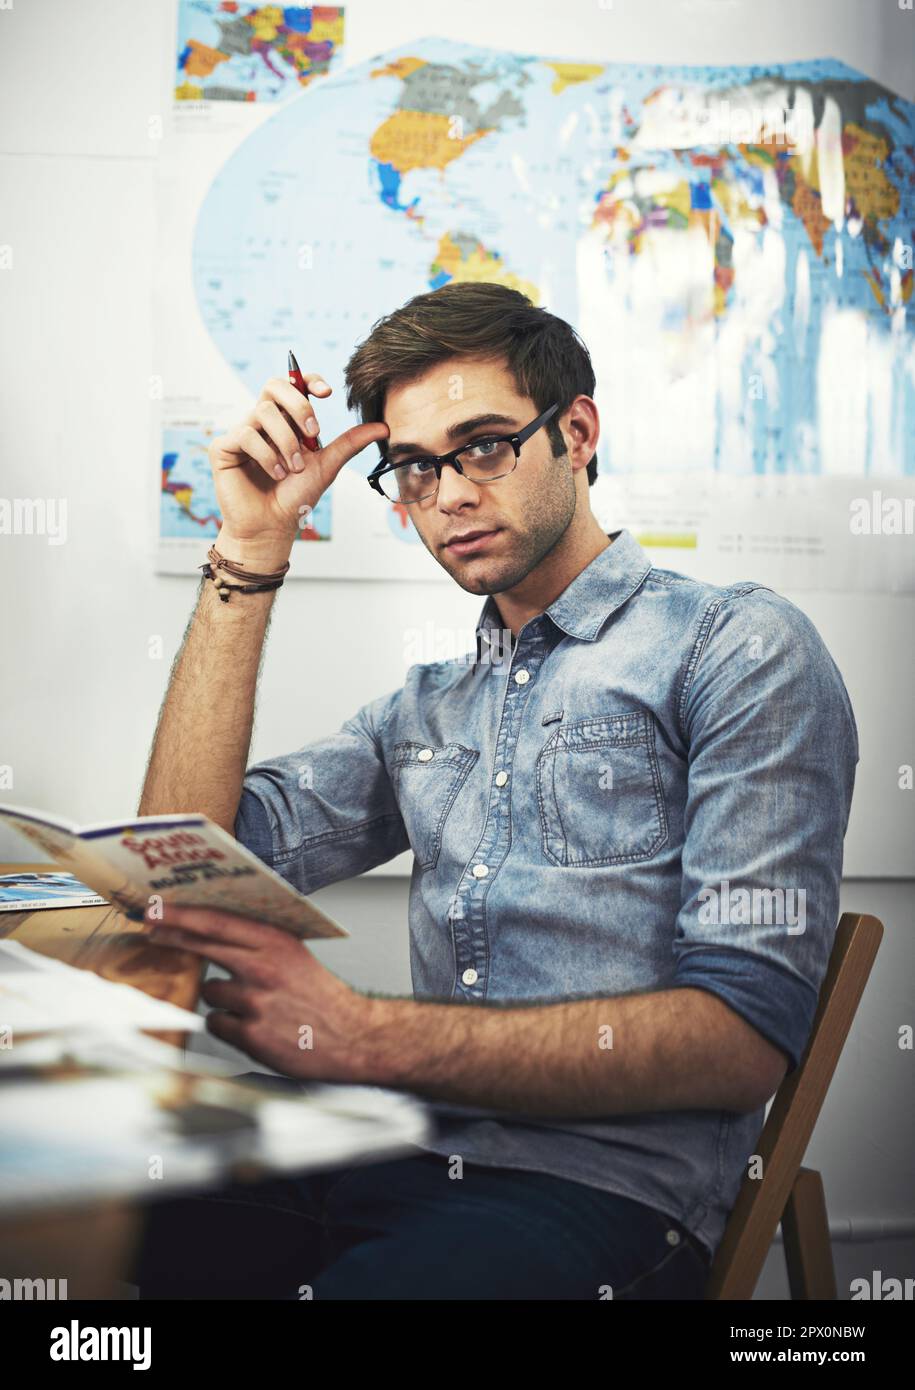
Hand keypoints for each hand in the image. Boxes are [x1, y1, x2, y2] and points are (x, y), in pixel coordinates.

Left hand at [142, 902, 382, 1082]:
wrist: (352, 1036)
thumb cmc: (319, 996)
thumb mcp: (294, 955)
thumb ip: (257, 943)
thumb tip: (210, 929)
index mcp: (277, 943)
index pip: (218, 922)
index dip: (181, 914)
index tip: (156, 907)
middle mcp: (265, 968)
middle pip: (204, 945)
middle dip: (172, 936)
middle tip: (152, 932)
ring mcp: (257, 1002)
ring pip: (211, 990)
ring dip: (223, 998)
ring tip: (254, 1006)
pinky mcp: (252, 1035)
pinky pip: (217, 1023)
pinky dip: (230, 1027)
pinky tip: (256, 1027)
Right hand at [209, 372, 388, 566]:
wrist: (273, 527)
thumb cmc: (297, 497)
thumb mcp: (328, 465)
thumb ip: (350, 443)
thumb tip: (384, 426)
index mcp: (285, 421)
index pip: (292, 384)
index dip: (307, 379)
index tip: (327, 393)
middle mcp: (262, 422)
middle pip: (274, 385)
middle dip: (298, 405)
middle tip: (314, 433)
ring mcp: (242, 432)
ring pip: (263, 412)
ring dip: (286, 441)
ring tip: (293, 469)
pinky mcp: (224, 448)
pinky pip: (246, 434)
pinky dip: (267, 455)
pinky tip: (276, 474)